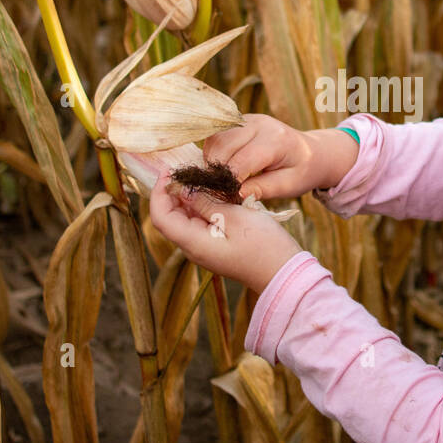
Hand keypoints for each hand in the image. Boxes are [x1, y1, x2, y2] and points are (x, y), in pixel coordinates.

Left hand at [144, 165, 304, 294]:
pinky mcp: (215, 246)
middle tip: (184, 169)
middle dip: (171, 192)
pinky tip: (211, 192)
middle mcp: (193, 248)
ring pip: (184, 219)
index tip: (169, 172)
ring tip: (199, 176)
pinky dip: (199, 206)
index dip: (159, 193)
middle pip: (169, 218)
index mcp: (194, 243)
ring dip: (186, 198)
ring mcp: (204, 248)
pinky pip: (198, 224)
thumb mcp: (236, 217)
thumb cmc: (264, 246)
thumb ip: (207, 203)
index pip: (161, 217)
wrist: (284, 273)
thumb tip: (185, 190)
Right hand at [202, 113, 356, 199]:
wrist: (312, 151)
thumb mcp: (289, 185)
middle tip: (219, 191)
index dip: (229, 181)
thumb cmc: (302, 171)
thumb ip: (263, 189)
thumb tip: (235, 194)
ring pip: (216, 138)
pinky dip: (214, 153)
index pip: (242, 160)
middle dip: (217, 171)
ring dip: (212, 161)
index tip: (225, 198)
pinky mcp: (239, 121)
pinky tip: (223, 168)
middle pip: (223, 145)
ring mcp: (248, 119)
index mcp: (276, 139)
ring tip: (221, 180)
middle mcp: (260, 123)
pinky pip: (217, 136)